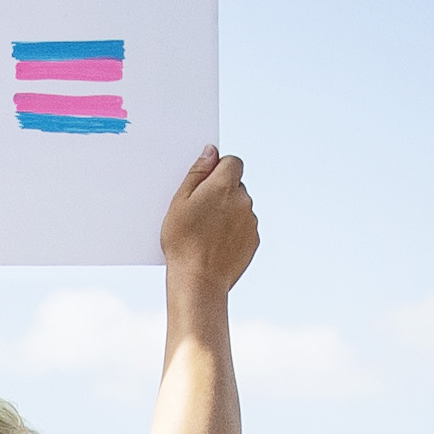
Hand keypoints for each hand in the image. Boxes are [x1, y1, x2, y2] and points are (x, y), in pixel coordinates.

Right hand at [160, 147, 258, 304]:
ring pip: (240, 207)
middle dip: (221, 192)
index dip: (218, 169)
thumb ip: (198, 173)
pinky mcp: (253, 240)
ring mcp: (251, 221)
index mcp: (224, 186)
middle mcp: (243, 200)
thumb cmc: (184, 242)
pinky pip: (244, 227)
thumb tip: (211, 152)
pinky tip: (215, 243)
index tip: (204, 183)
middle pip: (235, 185)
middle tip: (199, 211)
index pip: (232, 162)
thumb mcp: (180, 202)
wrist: (199, 280)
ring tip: (205, 231)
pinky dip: (233, 231)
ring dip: (227, 212)